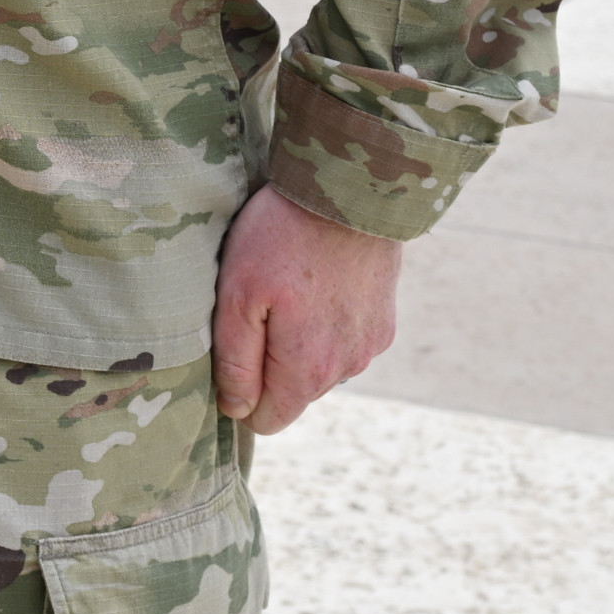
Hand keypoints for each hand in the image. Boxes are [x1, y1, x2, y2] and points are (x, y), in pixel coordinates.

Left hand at [210, 186, 402, 433]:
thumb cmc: (281, 239)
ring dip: (298, 343)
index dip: (240, 394)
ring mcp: (370, 347)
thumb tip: (237, 408)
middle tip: (255, 307)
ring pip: (319, 367)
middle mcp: (346, 368)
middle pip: (292, 393)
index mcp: (307, 369)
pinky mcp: (383, 323)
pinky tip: (314, 285)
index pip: (268, 419)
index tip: (230, 350)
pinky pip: (343, 342)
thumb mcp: (238, 294)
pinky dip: (325, 324)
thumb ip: (236, 361)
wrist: (349, 194)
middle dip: (268, 364)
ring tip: (286, 292)